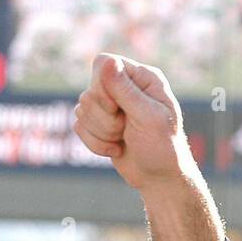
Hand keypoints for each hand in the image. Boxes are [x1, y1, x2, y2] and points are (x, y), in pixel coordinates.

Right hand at [73, 53, 196, 191]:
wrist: (160, 180)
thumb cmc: (162, 148)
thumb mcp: (148, 117)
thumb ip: (126, 90)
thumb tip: (106, 61)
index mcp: (142, 77)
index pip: (103, 63)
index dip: (102, 87)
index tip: (115, 108)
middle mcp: (124, 87)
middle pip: (90, 90)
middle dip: (105, 118)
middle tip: (127, 129)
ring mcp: (110, 105)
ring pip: (81, 110)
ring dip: (102, 133)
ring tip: (124, 140)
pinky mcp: (99, 124)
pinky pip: (79, 127)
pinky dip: (95, 144)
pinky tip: (116, 150)